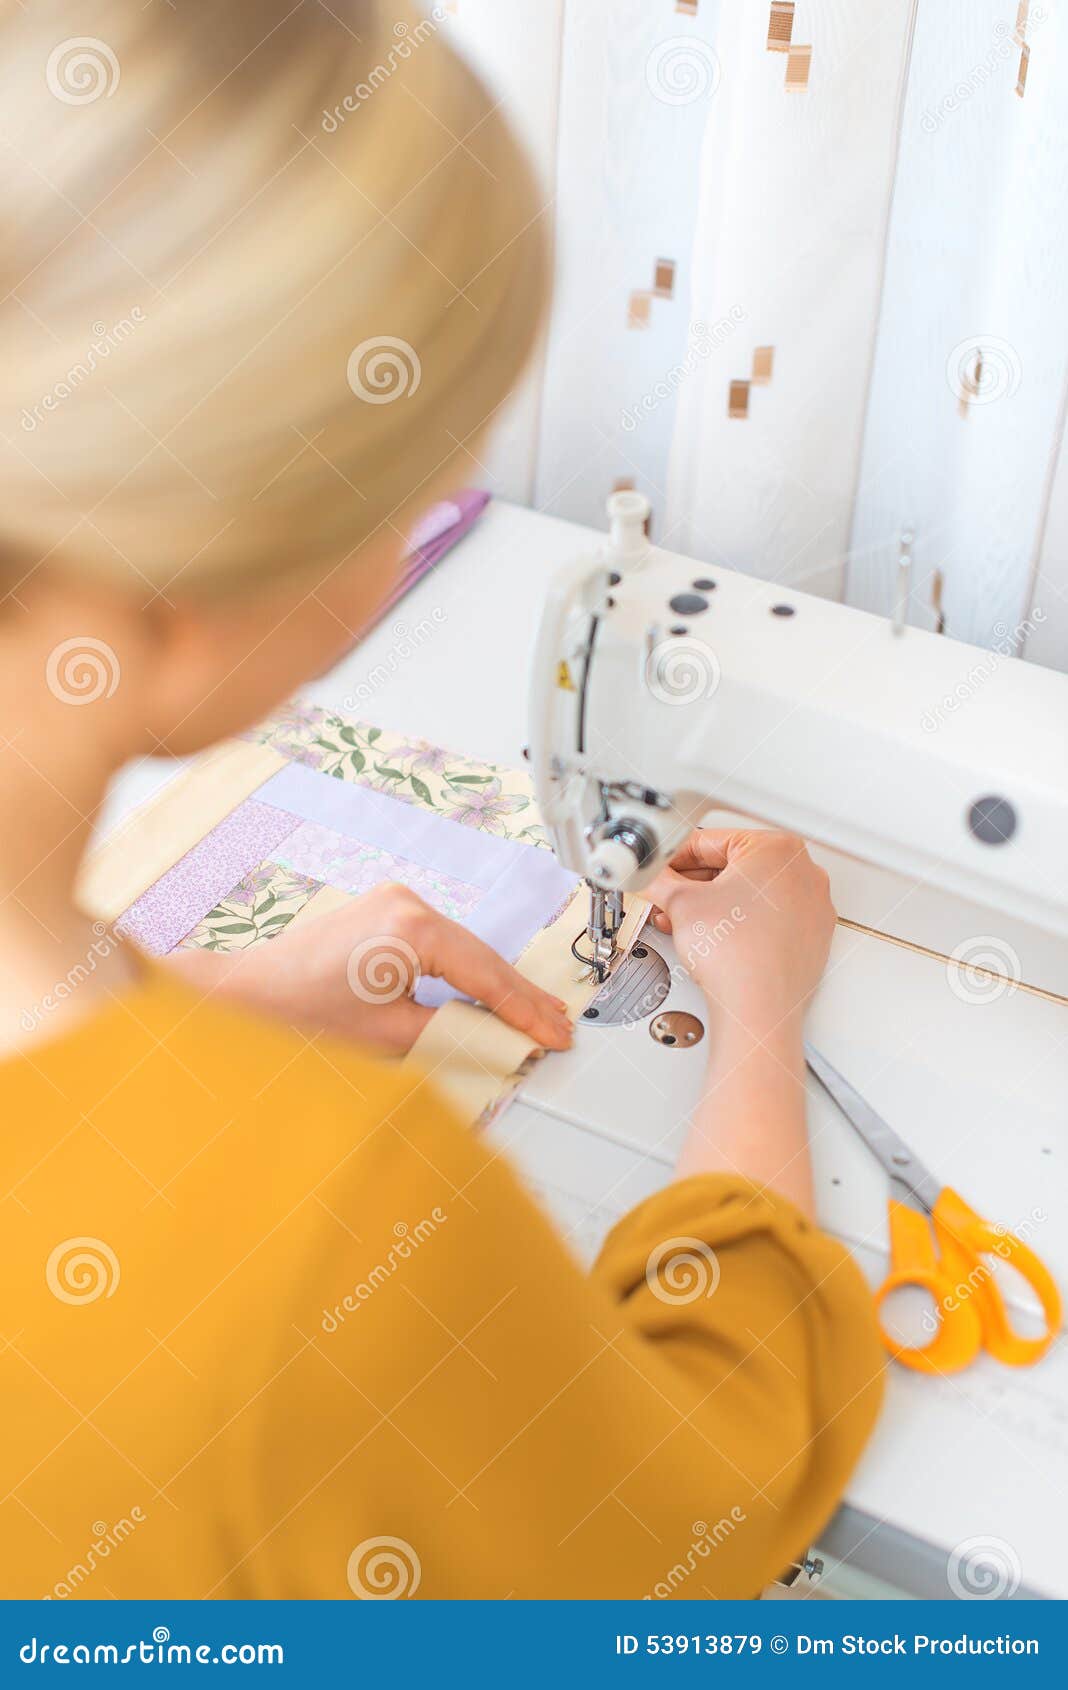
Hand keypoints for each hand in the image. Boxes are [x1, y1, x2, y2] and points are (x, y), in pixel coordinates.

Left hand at [170, 883, 572, 1055]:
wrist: (246, 994)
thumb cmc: (299, 1011)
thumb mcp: (389, 1036)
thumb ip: (452, 1036)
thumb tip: (499, 1045)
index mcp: (412, 926)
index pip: (488, 975)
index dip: (526, 1011)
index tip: (555, 1035)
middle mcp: (407, 903)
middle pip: (484, 956)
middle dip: (521, 997)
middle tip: (559, 1026)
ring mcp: (397, 902)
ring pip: (468, 949)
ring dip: (498, 984)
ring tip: (536, 1015)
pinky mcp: (387, 913)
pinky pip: (445, 944)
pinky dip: (468, 971)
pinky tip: (491, 991)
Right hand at [647, 828, 834, 1040]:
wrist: (759, 1008)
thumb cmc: (738, 956)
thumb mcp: (680, 902)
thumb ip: (658, 879)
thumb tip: (649, 875)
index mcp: (778, 849)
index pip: (709, 841)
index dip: (672, 857)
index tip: (658, 868)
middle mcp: (803, 873)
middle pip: (731, 867)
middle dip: (692, 885)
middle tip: (665, 896)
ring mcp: (812, 907)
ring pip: (750, 895)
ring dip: (712, 906)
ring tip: (683, 921)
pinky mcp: (811, 937)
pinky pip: (768, 918)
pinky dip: (738, 923)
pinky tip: (712, 937)